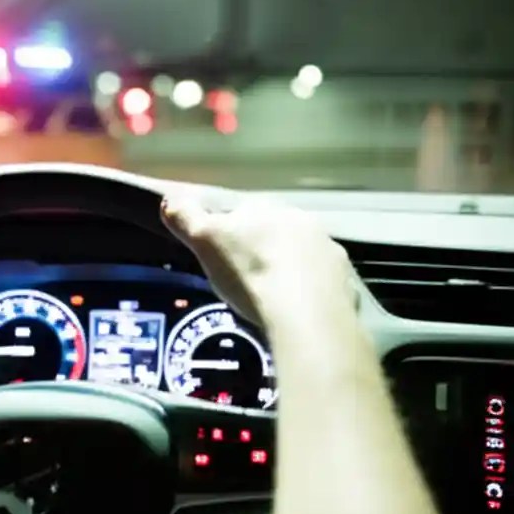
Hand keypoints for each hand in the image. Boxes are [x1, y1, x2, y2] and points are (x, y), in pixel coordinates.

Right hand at [161, 193, 357, 338]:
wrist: (306, 314)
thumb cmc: (249, 274)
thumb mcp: (205, 242)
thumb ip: (186, 218)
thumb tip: (168, 199)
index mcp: (267, 209)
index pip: (245, 213)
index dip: (232, 233)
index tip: (224, 256)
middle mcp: (302, 221)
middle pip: (276, 232)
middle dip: (264, 249)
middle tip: (248, 279)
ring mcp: (328, 250)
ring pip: (303, 255)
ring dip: (291, 270)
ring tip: (274, 298)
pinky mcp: (346, 280)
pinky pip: (324, 282)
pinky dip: (312, 292)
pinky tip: (299, 311)